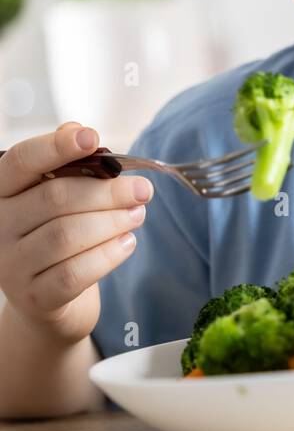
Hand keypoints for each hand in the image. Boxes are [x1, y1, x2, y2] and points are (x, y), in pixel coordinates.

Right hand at [0, 122, 152, 345]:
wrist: (48, 300)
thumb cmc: (55, 236)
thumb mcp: (56, 196)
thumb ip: (65, 162)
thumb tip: (77, 130)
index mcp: (1, 193)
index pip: (20, 161)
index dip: (55, 147)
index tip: (93, 138)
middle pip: (55, 198)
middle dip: (107, 191)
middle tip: (142, 190)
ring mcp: (12, 266)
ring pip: (67, 235)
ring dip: (112, 221)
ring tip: (138, 214)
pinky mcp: (35, 298)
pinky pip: (75, 272)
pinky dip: (109, 254)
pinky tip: (128, 242)